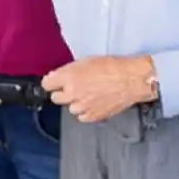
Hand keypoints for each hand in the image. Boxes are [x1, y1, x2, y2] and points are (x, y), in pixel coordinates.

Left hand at [41, 55, 156, 122]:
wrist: (132, 79)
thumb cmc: (113, 67)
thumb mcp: (85, 61)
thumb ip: (68, 71)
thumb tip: (59, 77)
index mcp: (68, 77)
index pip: (46, 84)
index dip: (52, 82)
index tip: (55, 81)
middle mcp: (72, 93)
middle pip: (55, 98)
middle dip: (62, 92)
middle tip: (73, 87)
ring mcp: (82, 107)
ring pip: (70, 108)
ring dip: (75, 102)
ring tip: (89, 94)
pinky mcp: (93, 116)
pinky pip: (82, 117)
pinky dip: (85, 111)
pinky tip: (94, 102)